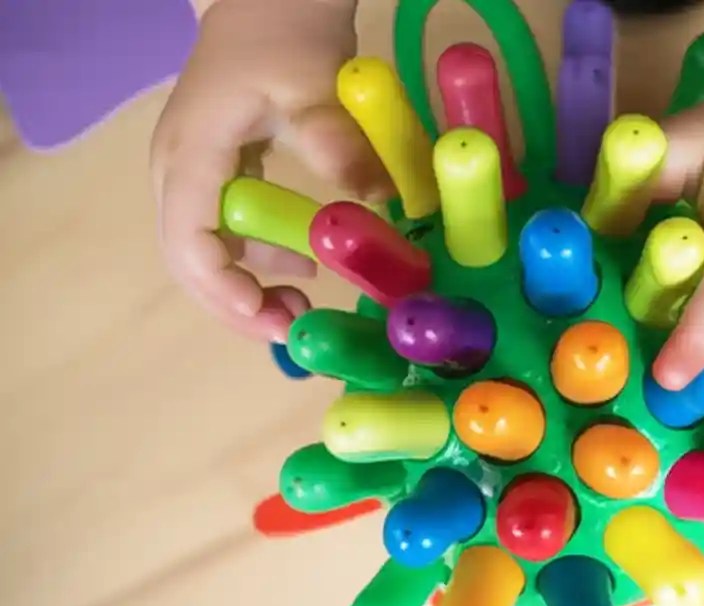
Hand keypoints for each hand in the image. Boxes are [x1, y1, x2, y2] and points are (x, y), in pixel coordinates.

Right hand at [150, 0, 392, 341]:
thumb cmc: (284, 30)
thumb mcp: (318, 88)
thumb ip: (340, 145)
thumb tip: (379, 206)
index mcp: (192, 155)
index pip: (189, 246)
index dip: (228, 295)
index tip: (277, 322)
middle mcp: (179, 170)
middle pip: (190, 260)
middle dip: (238, 303)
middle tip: (296, 330)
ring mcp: (194, 170)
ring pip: (207, 249)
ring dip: (250, 282)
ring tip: (306, 305)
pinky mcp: (217, 168)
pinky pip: (227, 228)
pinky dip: (260, 254)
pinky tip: (304, 262)